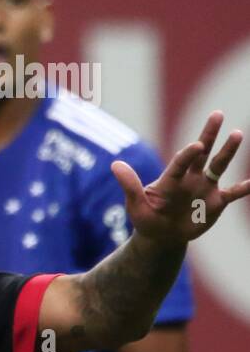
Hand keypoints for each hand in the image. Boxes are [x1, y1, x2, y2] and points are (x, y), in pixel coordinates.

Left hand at [112, 111, 249, 247]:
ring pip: (219, 166)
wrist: (161, 237)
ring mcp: (205, 188)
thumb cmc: (146, 219)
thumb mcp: (135, 204)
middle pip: (202, 153)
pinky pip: (233, 193)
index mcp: (171, 178)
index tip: (197, 145)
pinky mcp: (216, 202)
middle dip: (209, 134)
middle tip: (217, 114)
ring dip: (228, 151)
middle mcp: (190, 177)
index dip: (188, 153)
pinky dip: (244, 187)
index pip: (181, 161)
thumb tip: (115, 164)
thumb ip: (129, 185)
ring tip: (237, 134)